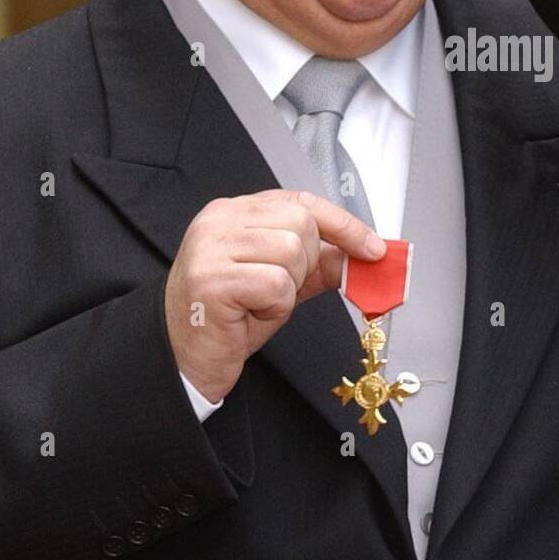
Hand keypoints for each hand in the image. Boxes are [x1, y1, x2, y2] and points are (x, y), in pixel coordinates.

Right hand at [164, 189, 384, 402]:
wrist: (185, 359)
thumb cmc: (229, 318)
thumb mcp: (281, 283)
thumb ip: (317, 263)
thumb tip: (362, 254)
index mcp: (234, 212)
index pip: (301, 201)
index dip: (343, 224)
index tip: (373, 248)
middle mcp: (219, 220)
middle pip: (301, 223)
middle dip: (305, 264)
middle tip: (277, 290)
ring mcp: (211, 247)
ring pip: (291, 251)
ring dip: (288, 288)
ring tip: (258, 303)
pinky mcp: (212, 278)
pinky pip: (276, 283)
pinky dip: (275, 306)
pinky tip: (249, 314)